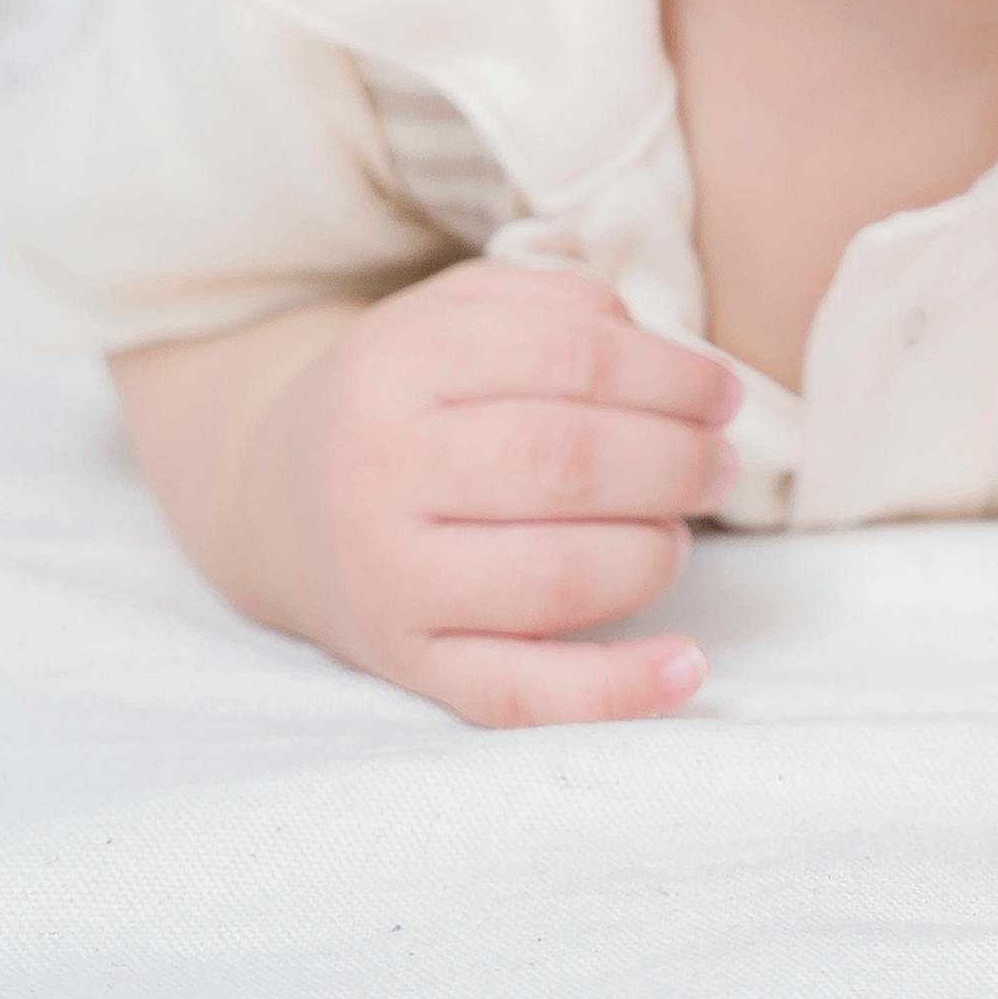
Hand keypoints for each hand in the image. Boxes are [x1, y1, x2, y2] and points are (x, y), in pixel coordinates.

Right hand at [268, 259, 742, 726]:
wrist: (276, 497)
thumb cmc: (410, 394)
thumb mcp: (458, 310)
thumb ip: (563, 304)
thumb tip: (673, 358)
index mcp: (399, 362)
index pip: (575, 359)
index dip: (673, 377)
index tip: (721, 395)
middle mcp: (380, 472)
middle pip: (569, 464)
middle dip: (678, 463)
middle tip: (717, 465)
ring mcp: (390, 580)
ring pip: (557, 578)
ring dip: (655, 553)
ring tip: (677, 532)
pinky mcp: (410, 666)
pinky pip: (519, 694)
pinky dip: (613, 692)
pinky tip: (686, 668)